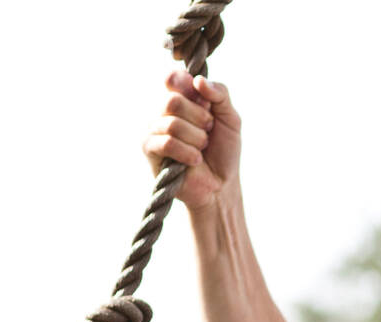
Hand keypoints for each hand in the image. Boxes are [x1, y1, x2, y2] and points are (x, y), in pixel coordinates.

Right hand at [142, 68, 242, 213]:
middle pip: (172, 101)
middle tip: (208, 130)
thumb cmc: (224, 151)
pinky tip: (195, 160)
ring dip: (196, 138)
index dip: (188, 86)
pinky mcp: (150, 150)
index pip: (172, 77)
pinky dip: (187, 152)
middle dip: (199, 118)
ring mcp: (153, 130)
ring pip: (171, 124)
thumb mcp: (231, 118)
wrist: (221, 185)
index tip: (205, 103)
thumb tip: (198, 81)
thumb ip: (220, 94)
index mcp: (181, 98)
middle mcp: (163, 111)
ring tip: (202, 148)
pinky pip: (166, 143)